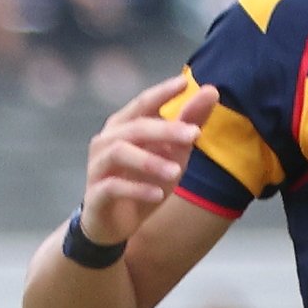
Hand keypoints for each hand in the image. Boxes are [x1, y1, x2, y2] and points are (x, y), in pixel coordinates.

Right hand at [75, 75, 216, 249]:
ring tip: (177, 172)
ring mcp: (98, 167)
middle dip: (165, 130)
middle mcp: (106, 141)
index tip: (185, 83)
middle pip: (135, 127)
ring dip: (150, 160)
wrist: (116, 224)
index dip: (162, 92)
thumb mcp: (174, 153)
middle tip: (194, 135)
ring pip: (119, 152)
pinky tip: (158, 194)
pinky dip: (137, 189)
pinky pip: (113, 186)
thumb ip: (189, 122)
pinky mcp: (95, 194)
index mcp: (124, 126)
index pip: (143, 103)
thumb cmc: (144, 181)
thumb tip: (212, 90)